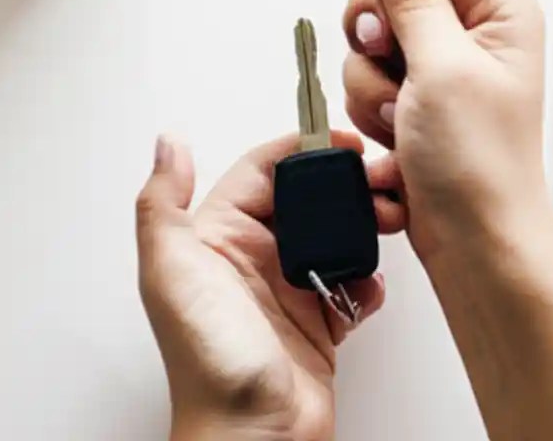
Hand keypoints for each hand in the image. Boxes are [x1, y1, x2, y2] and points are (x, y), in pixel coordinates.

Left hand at [136, 133, 399, 440]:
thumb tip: (169, 142)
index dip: (304, 149)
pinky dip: (368, 279)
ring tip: (388, 223)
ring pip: (335, 236)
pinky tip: (369, 285)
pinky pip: (352, 284)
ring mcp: (288, 291)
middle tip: (381, 179)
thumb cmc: (210, 364)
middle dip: (346, 183)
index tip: (342, 142)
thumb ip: (164, 202)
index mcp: (216, 239)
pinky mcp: (319, 323)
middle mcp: (252, 261)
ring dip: (365, 224)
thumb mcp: (172, 271)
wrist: (256, 437)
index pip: (263, 170)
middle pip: (308, 199)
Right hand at [342, 0, 552, 263]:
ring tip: (402, 109)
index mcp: (503, 4)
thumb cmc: (481, 167)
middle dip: (378, 9)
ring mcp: (442, 57)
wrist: (475, 243)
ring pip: (376, 19)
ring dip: (371, 66)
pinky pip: (368, 65)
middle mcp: (474, 22)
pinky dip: (369, 96)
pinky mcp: (416, 89)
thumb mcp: (445, 70)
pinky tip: (395, 131)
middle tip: (391, 50)